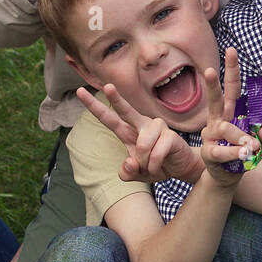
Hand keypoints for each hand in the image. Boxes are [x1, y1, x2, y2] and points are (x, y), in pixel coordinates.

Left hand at [77, 85, 201, 184]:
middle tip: (107, 86)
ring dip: (145, 162)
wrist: (181, 168)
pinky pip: (156, 154)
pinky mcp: (170, 135)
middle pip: (126, 110)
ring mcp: (157, 128)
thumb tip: (129, 161)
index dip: (94, 106)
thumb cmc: (157, 166)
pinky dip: (155, 167)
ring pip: (142, 144)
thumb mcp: (137, 175)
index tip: (80, 91)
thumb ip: (127, 173)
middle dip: (115, 99)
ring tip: (151, 167)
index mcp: (128, 132)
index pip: (108, 117)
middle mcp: (141, 125)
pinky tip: (161, 167)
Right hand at [199, 48, 261, 187]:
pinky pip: (221, 151)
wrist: (227, 177)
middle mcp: (217, 120)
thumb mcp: (260, 141)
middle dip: (213, 84)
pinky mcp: (209, 154)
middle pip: (216, 99)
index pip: (232, 88)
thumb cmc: (242, 151)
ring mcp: (210, 136)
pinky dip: (234, 152)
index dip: (232, 69)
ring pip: (225, 129)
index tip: (231, 50)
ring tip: (254, 146)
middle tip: (210, 69)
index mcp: (229, 112)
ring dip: (241, 136)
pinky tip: (244, 153)